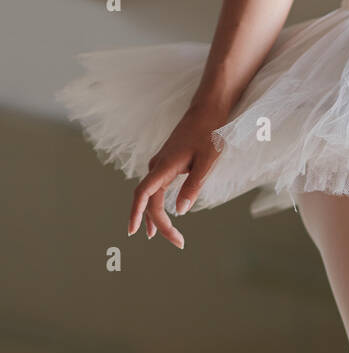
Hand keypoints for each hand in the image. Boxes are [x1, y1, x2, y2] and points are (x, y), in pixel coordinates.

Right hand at [128, 104, 224, 246]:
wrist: (208, 110)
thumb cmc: (210, 133)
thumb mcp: (207, 162)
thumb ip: (193, 187)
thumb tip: (179, 211)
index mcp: (165, 166)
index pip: (144, 194)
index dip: (137, 214)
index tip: (133, 232)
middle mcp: (158, 165)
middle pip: (149, 200)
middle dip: (159, 224)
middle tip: (178, 243)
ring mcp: (160, 163)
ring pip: (150, 194)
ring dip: (153, 216)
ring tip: (154, 235)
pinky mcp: (166, 162)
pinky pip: (155, 187)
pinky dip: (155, 204)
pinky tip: (161, 213)